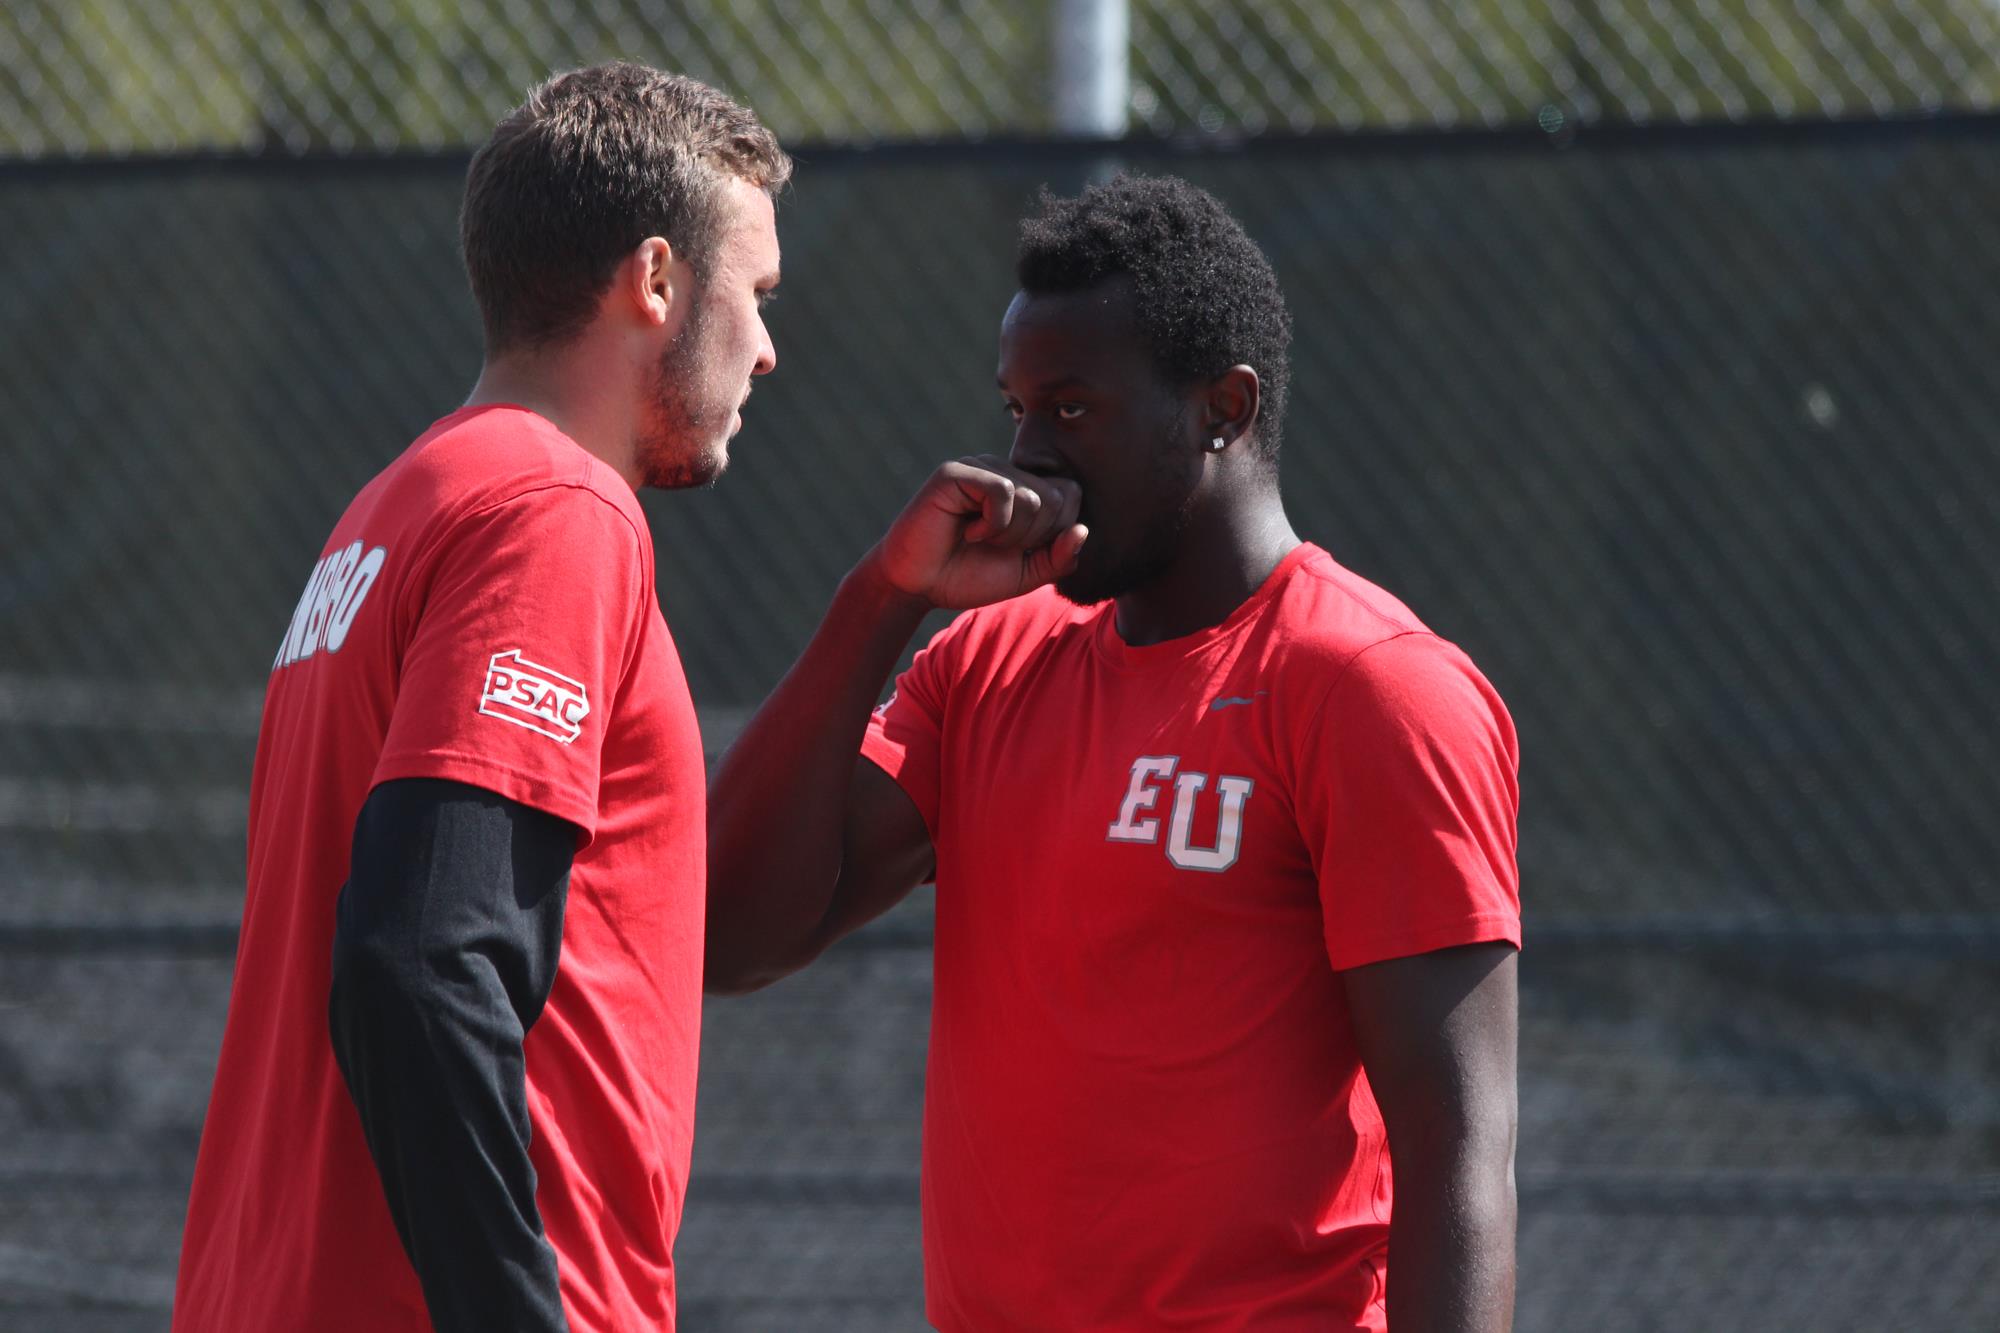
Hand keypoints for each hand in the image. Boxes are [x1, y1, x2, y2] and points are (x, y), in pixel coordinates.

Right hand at [869, 457, 1087, 609]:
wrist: (916, 586)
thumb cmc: (966, 577)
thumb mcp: (1025, 575)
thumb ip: (1058, 558)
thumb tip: (1083, 530)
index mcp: (1022, 488)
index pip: (1070, 493)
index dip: (1056, 531)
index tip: (1022, 550)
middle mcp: (1003, 471)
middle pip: (1057, 496)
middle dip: (1034, 537)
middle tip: (997, 546)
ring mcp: (979, 468)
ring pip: (1032, 496)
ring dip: (1011, 534)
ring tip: (980, 539)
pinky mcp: (956, 473)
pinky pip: (1002, 492)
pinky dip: (991, 525)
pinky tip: (967, 532)